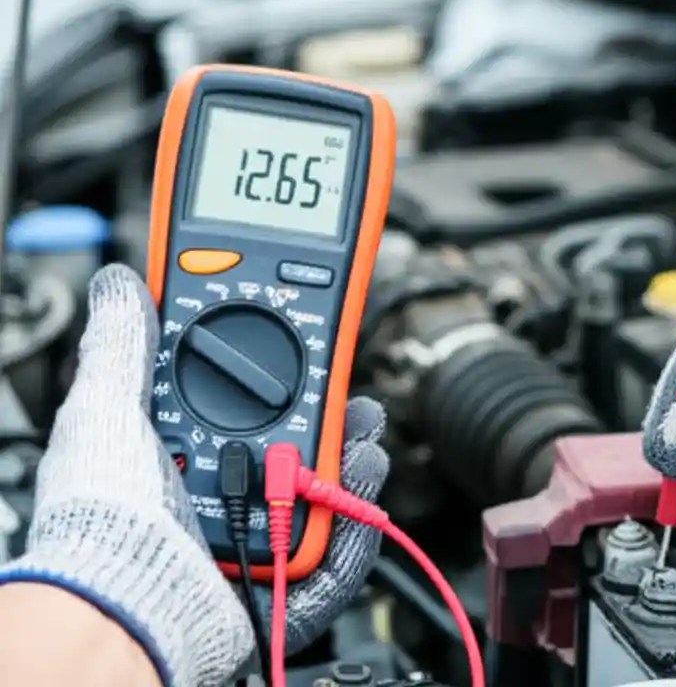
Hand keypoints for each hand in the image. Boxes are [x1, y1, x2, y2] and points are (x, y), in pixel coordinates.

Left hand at [0, 265, 387, 685]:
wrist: (122, 596)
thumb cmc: (104, 514)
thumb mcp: (105, 406)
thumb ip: (123, 344)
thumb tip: (120, 284)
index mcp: (183, 457)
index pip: (245, 405)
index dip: (284, 375)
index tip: (307, 344)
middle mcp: (220, 499)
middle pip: (296, 448)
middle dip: (336, 416)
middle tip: (352, 392)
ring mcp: (254, 540)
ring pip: (323, 493)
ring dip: (354, 458)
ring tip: (366, 433)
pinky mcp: (282, 584)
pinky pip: (336, 552)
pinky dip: (359, 514)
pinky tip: (364, 474)